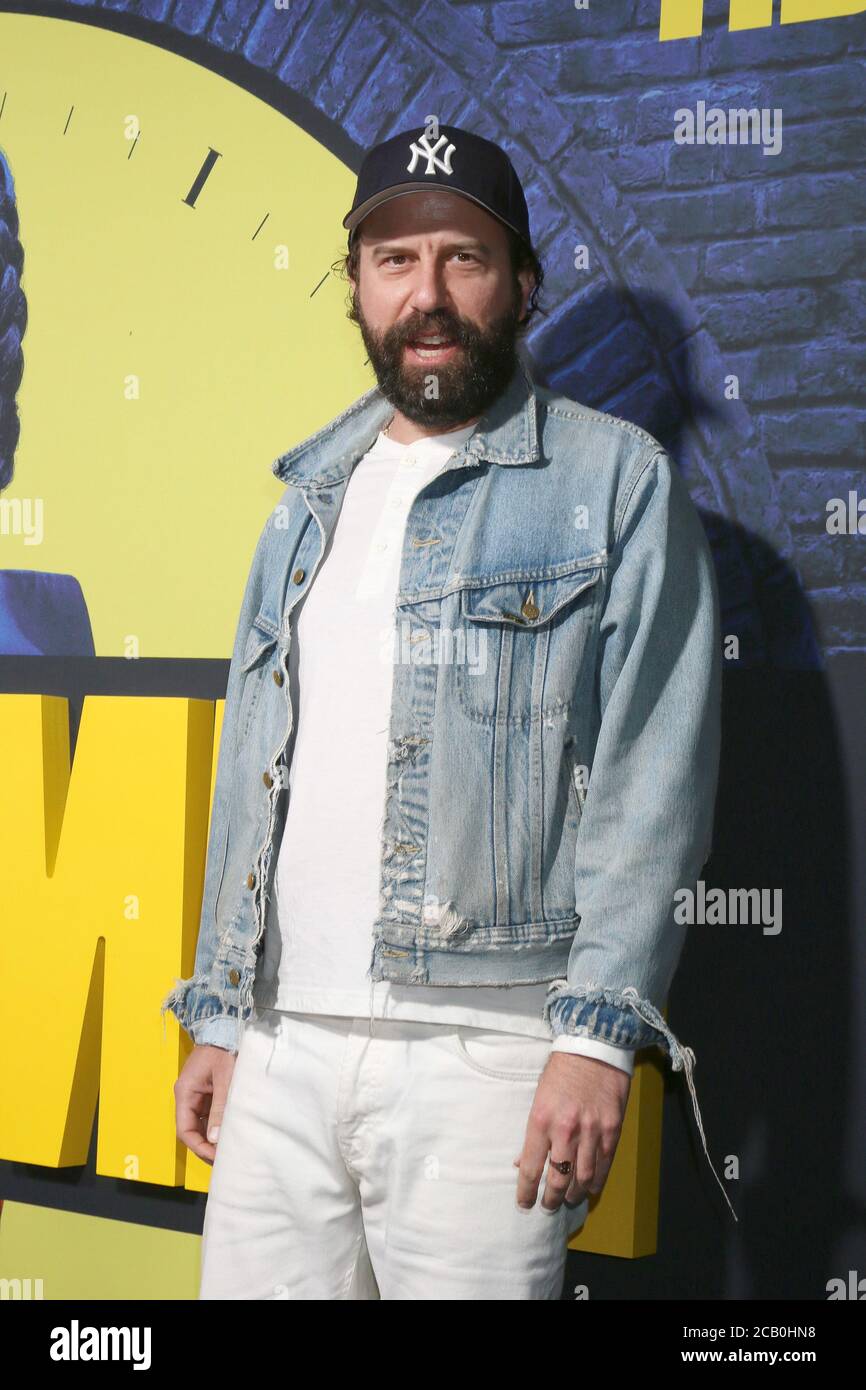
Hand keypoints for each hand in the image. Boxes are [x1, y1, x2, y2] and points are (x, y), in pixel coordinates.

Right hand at [174, 1043, 236, 1164]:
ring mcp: (197, 1093)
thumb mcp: (225, 1079)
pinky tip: (230, 1130)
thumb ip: (220, 1108)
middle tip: (225, 1156)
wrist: (225, 1026)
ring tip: (229, 1147)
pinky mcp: (208, 1090)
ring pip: (201, 1123)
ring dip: (213, 1136)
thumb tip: (215, 1138)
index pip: (185, 1130)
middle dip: (206, 1145)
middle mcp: (187, 1095)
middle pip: (192, 1129)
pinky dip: (217, 1124)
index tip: (215, 1156)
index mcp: (185, 1093)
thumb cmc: (224, 1049)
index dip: (199, 1147)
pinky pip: (209, 1113)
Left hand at [513, 1052, 630, 1211]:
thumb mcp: (538, 1098)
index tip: (524, 1204)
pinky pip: (604, 1164)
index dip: (526, 1191)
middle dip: (551, 1198)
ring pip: (583, 1176)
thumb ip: (533, 1132)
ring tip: (568, 1200)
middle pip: (557, 1178)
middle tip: (548, 1206)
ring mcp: (591, 1131)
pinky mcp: (612, 1129)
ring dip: (574, 1194)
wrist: (593, 1049)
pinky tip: (590, 1189)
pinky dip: (597, 1181)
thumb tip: (521, 1161)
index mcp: (541, 1121)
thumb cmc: (561, 1072)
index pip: (530, 1167)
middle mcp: (565, 1130)